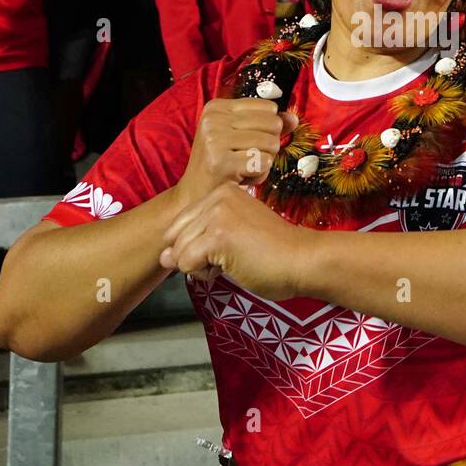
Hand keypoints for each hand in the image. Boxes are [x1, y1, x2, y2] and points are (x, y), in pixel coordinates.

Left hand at [159, 183, 311, 299]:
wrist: (304, 260)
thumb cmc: (275, 252)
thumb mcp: (233, 236)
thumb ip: (196, 240)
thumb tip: (162, 257)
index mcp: (222, 191)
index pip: (181, 224)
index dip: (200, 245)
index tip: (234, 245)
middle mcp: (217, 197)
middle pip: (176, 238)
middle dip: (197, 256)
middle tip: (234, 255)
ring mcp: (217, 215)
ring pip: (179, 253)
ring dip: (202, 266)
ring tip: (235, 260)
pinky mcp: (217, 236)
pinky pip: (186, 264)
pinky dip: (205, 274)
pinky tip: (233, 266)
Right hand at [176, 98, 297, 204]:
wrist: (195, 194)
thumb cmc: (222, 164)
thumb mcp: (242, 137)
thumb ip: (268, 125)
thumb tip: (293, 118)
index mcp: (217, 107)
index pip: (270, 108)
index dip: (268, 129)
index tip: (246, 143)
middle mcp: (213, 119)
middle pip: (273, 125)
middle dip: (269, 146)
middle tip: (247, 158)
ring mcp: (214, 139)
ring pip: (271, 143)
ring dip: (264, 161)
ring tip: (244, 167)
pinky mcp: (220, 161)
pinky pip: (264, 163)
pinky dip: (259, 174)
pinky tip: (241, 178)